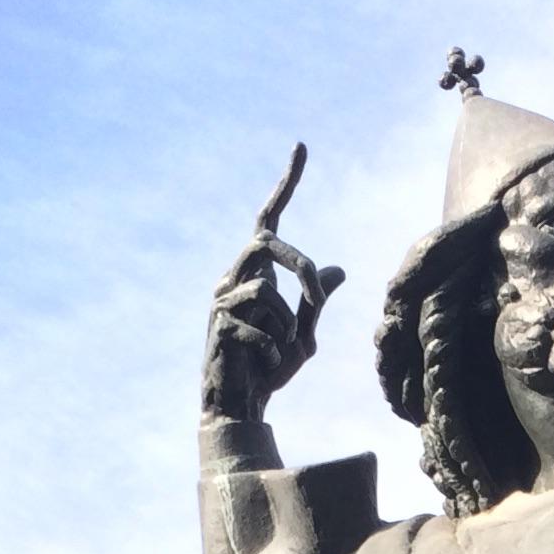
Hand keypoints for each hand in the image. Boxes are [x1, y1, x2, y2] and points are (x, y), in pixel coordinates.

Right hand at [202, 143, 345, 428]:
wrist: (242, 406)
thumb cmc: (269, 369)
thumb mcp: (303, 334)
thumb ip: (315, 302)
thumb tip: (337, 268)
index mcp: (256, 272)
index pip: (270, 220)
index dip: (286, 185)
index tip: (301, 147)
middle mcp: (233, 276)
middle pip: (267, 241)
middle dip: (300, 267)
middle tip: (316, 298)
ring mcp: (220, 298)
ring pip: (267, 290)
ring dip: (287, 325)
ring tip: (280, 351)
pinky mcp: (216, 324)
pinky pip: (258, 325)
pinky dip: (273, 350)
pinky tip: (266, 366)